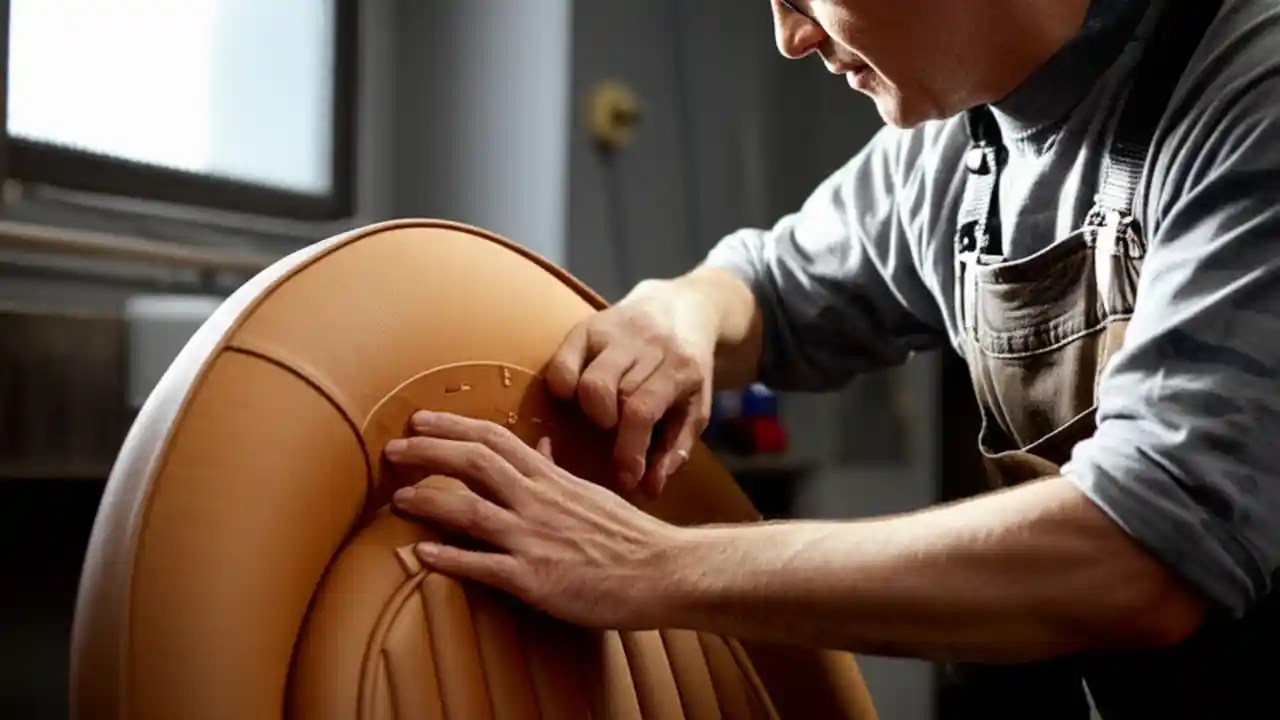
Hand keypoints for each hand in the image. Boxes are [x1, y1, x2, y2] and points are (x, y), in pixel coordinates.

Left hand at [384, 410, 689, 629]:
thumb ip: (556, 468)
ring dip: (427, 501)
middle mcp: (538, 501)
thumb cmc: (626, 535)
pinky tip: (421, 554)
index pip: (494, 438)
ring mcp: (535, 539)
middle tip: (392, 450)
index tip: (419, 420)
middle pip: (474, 463)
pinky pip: (483, 566)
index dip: (451, 426)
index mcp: (551, 478)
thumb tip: (536, 444)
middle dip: (427, 452)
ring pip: (470, 510)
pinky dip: (449, 558)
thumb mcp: (590, 491)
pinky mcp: (536, 579)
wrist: (662, 571)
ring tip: (396, 499)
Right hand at [545, 280, 717, 495]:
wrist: (682, 308)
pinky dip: (563, 386)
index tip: (626, 478)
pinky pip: (561, 362)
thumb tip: (648, 490)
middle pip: (610, 394)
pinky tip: (578, 397)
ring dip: (588, 409)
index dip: (628, 450)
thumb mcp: (695, 409)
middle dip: (609, 428)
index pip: (642, 410)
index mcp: (680, 366)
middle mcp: (646, 344)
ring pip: (586, 379)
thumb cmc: (687, 371)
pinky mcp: (587, 325)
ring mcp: (614, 331)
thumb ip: (674, 450)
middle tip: (614, 436)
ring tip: (601, 416)